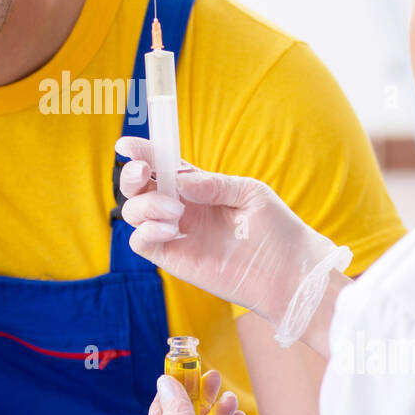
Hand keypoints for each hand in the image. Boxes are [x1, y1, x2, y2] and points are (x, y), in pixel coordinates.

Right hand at [115, 136, 350, 343]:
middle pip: (138, 188)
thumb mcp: (249, 193)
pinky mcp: (174, 259)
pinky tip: (171, 229)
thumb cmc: (276, 228)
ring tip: (176, 211)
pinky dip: (146, 231)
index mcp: (197, 187)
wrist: (289, 270)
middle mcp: (181, 208)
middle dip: (131, 176)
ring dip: (145, 205)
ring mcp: (175, 234)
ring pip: (134, 213)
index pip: (162, 165)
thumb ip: (213, 184)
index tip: (126, 144)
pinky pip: (141, 243)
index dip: (142, 152)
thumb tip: (180, 182)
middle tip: (143, 172)